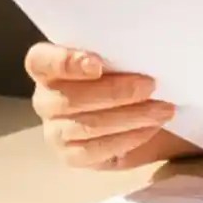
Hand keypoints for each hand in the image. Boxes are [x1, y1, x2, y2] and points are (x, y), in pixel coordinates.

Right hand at [24, 42, 196, 169]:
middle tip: (150, 85)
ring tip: (162, 109)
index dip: (64, 62)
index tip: (97, 64)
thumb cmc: (126, 75)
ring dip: (131, 116)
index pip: (40, 61)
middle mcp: (46, 99)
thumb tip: (143, 46)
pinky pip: (96, 150)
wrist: (141, 113)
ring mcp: (55, 131)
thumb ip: (118, 52)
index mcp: (48, 67)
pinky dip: (128, 138)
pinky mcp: (72, 156)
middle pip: (70, 99)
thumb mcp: (121, 57)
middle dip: (116, 92)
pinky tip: (150, 128)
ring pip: (87, 126)